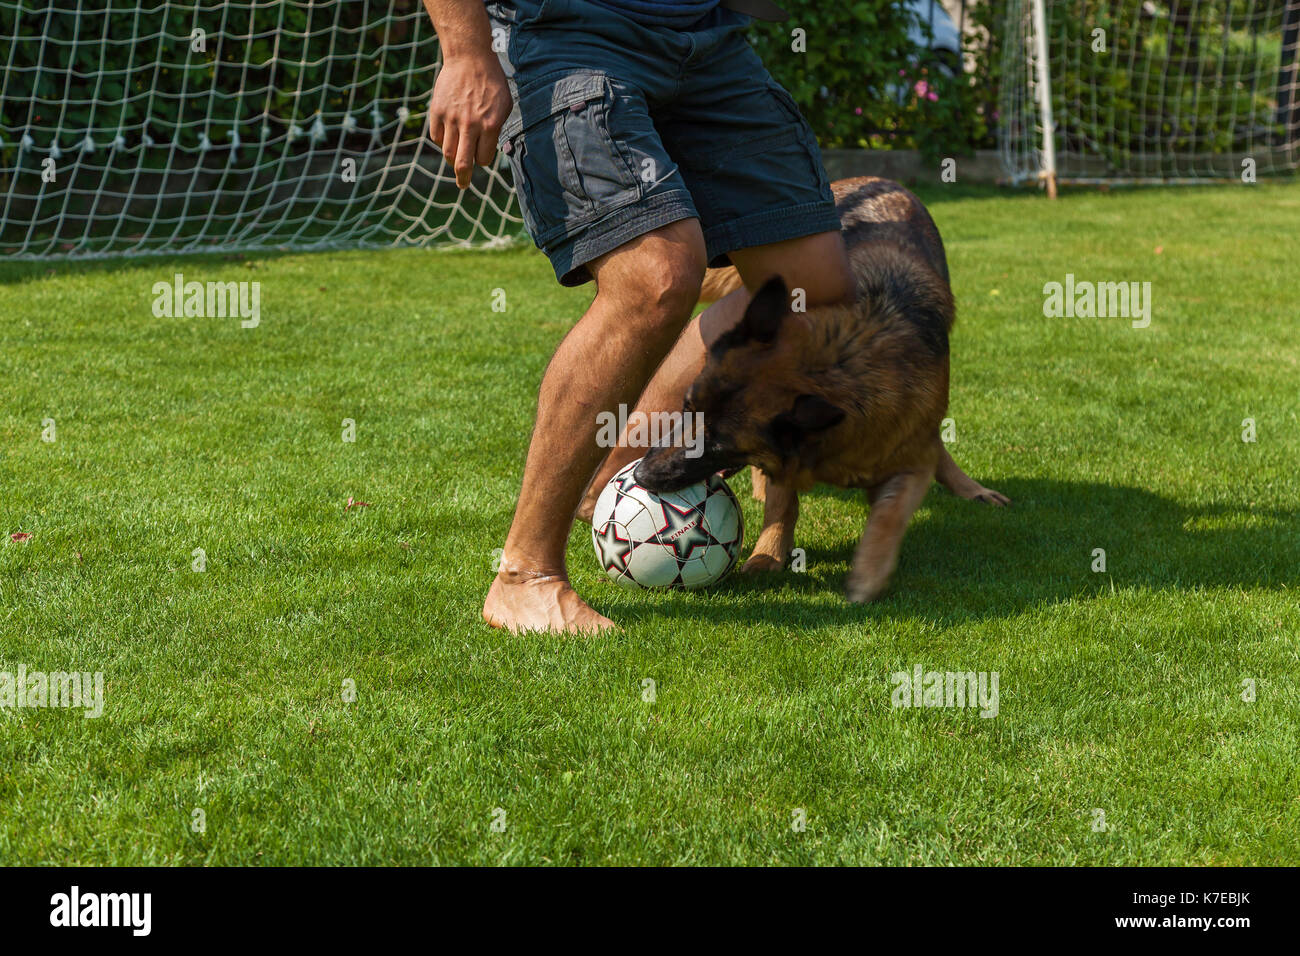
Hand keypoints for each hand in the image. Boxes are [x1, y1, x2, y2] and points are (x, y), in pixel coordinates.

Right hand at [428, 53, 511, 188]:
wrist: (470, 58)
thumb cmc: (491, 83)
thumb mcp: (504, 106)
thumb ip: (496, 130)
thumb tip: (485, 151)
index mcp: (490, 125)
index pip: (484, 159)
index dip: (483, 160)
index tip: (482, 156)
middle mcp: (470, 125)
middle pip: (462, 164)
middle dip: (463, 179)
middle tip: (463, 185)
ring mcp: (452, 119)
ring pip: (448, 153)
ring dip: (452, 160)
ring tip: (456, 160)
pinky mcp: (437, 111)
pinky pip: (437, 137)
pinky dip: (442, 142)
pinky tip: (449, 137)